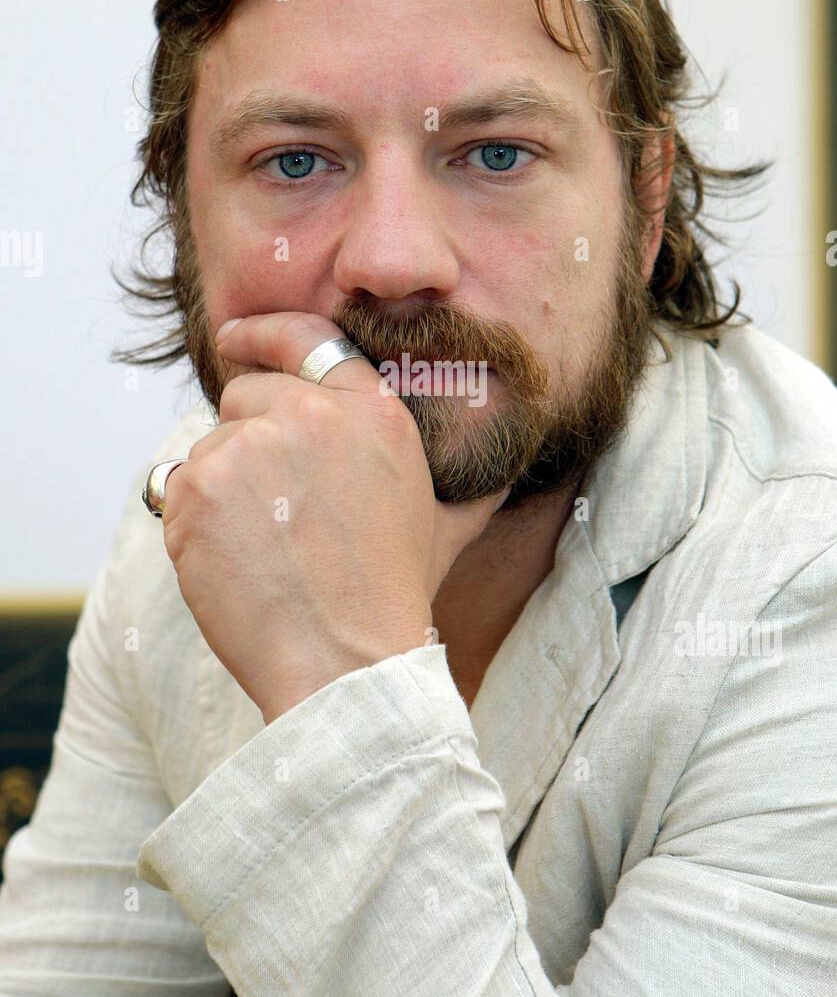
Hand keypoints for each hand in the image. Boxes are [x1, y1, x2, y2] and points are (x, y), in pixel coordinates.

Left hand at [159, 311, 509, 719]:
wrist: (345, 663)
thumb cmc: (392, 599)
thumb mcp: (447, 526)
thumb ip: (468, 486)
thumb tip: (500, 473)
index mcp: (373, 412)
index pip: (307, 338)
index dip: (264, 333)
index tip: (234, 337)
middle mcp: (311, 414)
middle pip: (246, 394)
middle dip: (248, 440)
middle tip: (272, 509)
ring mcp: (250, 445)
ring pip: (209, 443)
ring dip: (221, 489)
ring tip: (261, 549)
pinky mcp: (200, 483)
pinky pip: (176, 486)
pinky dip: (191, 522)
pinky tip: (230, 563)